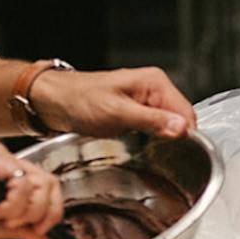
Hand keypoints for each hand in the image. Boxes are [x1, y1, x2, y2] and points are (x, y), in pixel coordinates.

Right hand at [0, 143, 62, 238]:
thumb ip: (15, 231)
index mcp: (8, 185)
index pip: (48, 192)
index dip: (52, 213)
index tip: (39, 231)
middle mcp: (9, 170)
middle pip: (51, 185)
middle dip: (47, 212)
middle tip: (30, 227)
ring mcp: (3, 162)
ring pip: (41, 182)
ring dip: (25, 210)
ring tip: (2, 218)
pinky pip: (20, 180)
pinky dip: (11, 203)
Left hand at [32, 66, 195, 138]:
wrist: (53, 102)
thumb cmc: (78, 100)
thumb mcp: (117, 113)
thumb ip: (151, 121)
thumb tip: (181, 128)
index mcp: (154, 82)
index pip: (187, 112)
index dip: (185, 135)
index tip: (177, 154)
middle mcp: (154, 89)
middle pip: (180, 121)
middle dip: (174, 140)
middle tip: (158, 156)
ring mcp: (146, 101)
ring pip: (169, 127)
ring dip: (162, 142)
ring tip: (147, 152)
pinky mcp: (137, 113)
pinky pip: (155, 130)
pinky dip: (152, 142)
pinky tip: (141, 149)